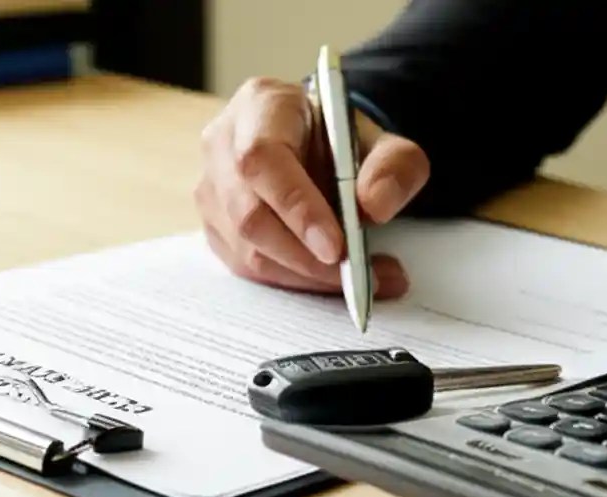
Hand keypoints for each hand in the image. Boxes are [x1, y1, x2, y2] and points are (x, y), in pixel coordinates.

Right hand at [194, 76, 429, 296]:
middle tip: (357, 273)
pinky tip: (330, 278)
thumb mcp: (384, 142)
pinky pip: (248, 267)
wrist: (316, 145)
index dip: (296, 207)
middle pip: (249, 214)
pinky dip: (294, 280)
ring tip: (360, 279)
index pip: (263, 158)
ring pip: (247, 249)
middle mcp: (223, 144)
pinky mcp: (215, 225)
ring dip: (306, 275)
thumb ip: (393, 166)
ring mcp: (212, 188)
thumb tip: (374, 205)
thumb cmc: (341, 140)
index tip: (336, 246)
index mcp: (261, 105)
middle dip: (306, 256)